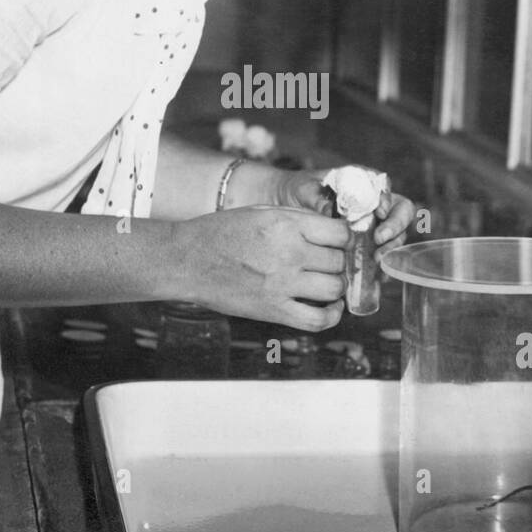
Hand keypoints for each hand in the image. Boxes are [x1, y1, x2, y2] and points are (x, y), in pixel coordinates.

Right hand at [174, 206, 348, 330]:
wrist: (187, 260)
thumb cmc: (222, 232)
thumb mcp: (262, 211)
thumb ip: (299, 219)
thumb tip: (333, 229)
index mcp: (286, 224)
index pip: (340, 233)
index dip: (343, 238)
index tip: (337, 242)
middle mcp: (288, 253)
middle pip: (338, 261)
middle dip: (338, 262)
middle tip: (328, 263)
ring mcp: (282, 283)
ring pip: (334, 288)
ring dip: (335, 286)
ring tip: (326, 282)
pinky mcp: (273, 310)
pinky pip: (317, 320)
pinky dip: (331, 316)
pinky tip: (330, 307)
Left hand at [274, 167, 416, 261]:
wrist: (285, 205)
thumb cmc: (298, 189)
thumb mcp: (304, 190)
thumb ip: (317, 198)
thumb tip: (330, 211)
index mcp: (363, 182)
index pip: (386, 188)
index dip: (388, 201)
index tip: (379, 213)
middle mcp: (373, 202)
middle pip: (400, 212)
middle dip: (395, 228)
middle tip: (380, 240)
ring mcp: (372, 225)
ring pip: (395, 236)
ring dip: (390, 249)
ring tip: (377, 260)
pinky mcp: (366, 245)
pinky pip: (382, 255)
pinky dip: (382, 266)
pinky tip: (376, 276)